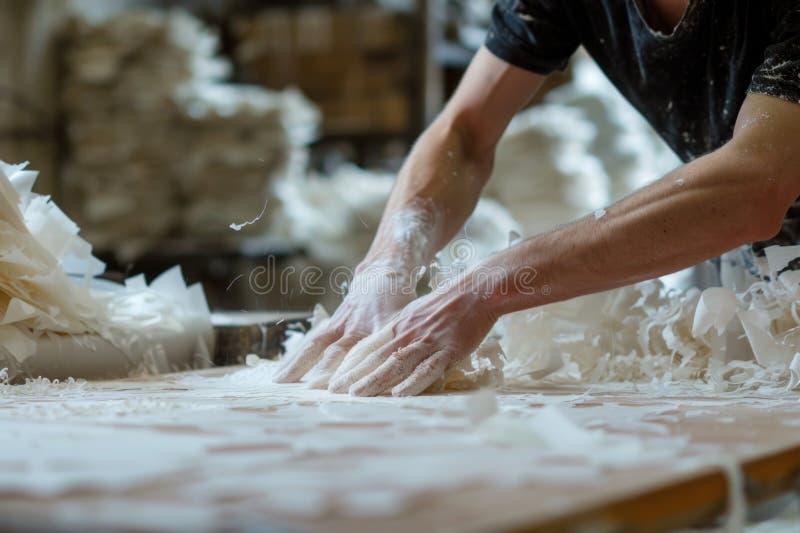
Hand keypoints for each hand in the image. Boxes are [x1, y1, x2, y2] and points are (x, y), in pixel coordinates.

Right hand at [273, 263, 417, 387]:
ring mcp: (342, 323)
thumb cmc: (403, 304)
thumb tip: (431, 378)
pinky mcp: (331, 323)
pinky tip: (282, 375)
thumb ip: (413, 345)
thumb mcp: (412, 322)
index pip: (369, 351)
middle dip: (327, 371)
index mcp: (382, 327)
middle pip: (339, 350)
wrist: (385, 275)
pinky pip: (312, 342)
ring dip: (301, 364)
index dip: (359, 369)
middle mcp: (358, 326)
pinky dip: (297, 358)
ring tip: (281, 382)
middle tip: (314, 390)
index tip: (348, 389)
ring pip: (318, 344)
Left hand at [327, 283, 497, 396]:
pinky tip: (399, 393)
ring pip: (397, 363)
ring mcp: (428, 341)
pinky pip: (428, 368)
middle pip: (376, 356)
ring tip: (357, 394)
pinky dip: (413, 381)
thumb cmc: (449, 304)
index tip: (334, 378)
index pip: (368, 347)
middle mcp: (408, 333)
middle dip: (353, 375)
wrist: (476, 290)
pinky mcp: (449, 350)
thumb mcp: (416, 314)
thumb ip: (401, 333)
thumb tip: (386, 352)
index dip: (350, 363)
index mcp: (399, 325)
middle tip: (333, 390)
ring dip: (375, 380)